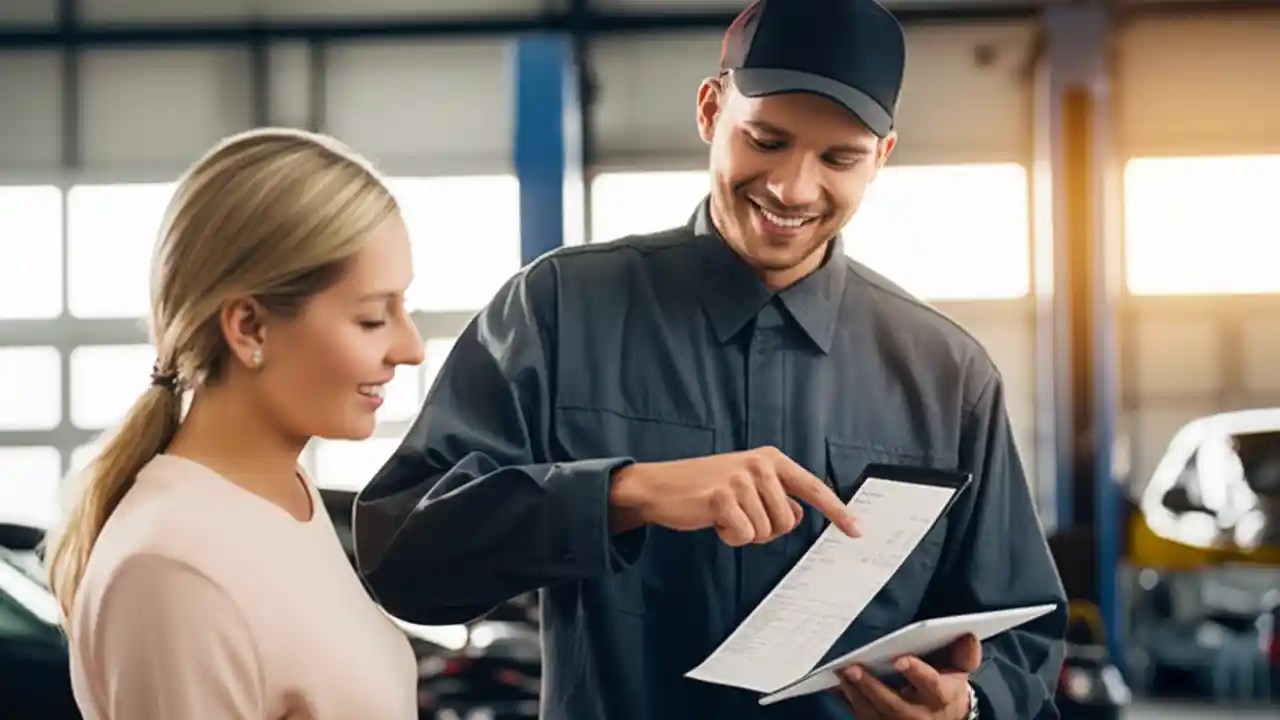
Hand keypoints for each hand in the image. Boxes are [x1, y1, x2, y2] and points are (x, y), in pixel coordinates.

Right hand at [607, 446, 858, 544]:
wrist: (661, 486)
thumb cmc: (705, 489)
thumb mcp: (746, 484)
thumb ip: (776, 497)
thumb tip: (799, 516)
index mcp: (770, 459)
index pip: (813, 487)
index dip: (837, 511)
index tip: (857, 530)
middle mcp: (760, 465)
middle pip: (789, 521)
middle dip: (766, 529)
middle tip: (739, 516)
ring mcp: (741, 479)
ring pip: (767, 531)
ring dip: (745, 533)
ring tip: (724, 515)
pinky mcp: (723, 497)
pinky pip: (745, 535)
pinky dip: (730, 537)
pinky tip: (714, 521)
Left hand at [834, 634, 980, 719]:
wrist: (945, 719)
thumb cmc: (947, 688)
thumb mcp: (961, 671)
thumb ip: (964, 654)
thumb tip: (968, 635)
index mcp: (941, 696)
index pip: (930, 684)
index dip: (916, 672)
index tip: (899, 659)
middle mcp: (919, 715)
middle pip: (893, 704)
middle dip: (871, 686)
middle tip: (852, 668)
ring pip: (874, 713)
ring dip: (855, 693)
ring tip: (841, 673)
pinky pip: (862, 717)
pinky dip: (848, 701)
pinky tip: (836, 686)